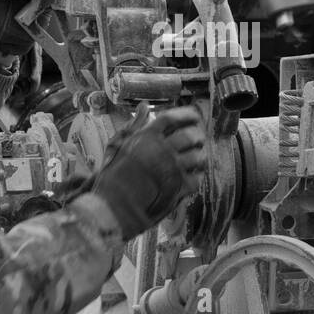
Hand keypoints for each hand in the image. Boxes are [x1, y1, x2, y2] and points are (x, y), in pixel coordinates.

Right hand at [90, 106, 207, 240]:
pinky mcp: (178, 188)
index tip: (194, 116)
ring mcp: (172, 169)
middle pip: (190, 135)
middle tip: (199, 139)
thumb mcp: (118, 146)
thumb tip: (144, 106)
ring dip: (200, 156)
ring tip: (198, 159)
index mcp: (146, 137)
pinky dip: (197, 176)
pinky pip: (197, 178)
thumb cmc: (113, 176)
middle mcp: (162, 150)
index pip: (172, 118)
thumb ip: (135, 126)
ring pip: (197, 157)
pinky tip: (192, 177)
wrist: (114, 207)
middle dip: (198, 136)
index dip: (186, 114)